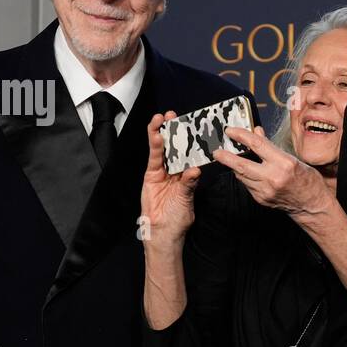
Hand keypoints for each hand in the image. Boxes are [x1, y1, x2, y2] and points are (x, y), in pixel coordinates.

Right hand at [142, 112, 200, 246]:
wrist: (164, 231)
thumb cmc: (178, 218)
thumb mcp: (187, 199)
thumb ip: (189, 184)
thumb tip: (195, 169)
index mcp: (185, 174)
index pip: (187, 153)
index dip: (188, 139)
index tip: (191, 125)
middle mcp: (173, 171)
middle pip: (172, 147)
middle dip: (172, 130)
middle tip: (173, 115)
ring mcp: (161, 173)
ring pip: (160, 149)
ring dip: (160, 133)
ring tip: (161, 119)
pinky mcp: (150, 176)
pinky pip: (153, 159)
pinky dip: (155, 148)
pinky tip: (156, 136)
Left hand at [214, 126, 330, 215]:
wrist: (312, 205)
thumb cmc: (307, 180)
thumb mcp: (292, 158)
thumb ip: (271, 147)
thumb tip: (257, 133)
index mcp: (283, 163)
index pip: (257, 145)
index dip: (241, 136)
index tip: (230, 131)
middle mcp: (273, 177)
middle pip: (242, 165)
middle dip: (226, 157)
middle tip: (216, 152)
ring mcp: (265, 190)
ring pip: (242, 176)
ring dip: (235, 167)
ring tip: (230, 159)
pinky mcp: (261, 199)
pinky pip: (247, 185)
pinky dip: (245, 177)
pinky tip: (247, 173)